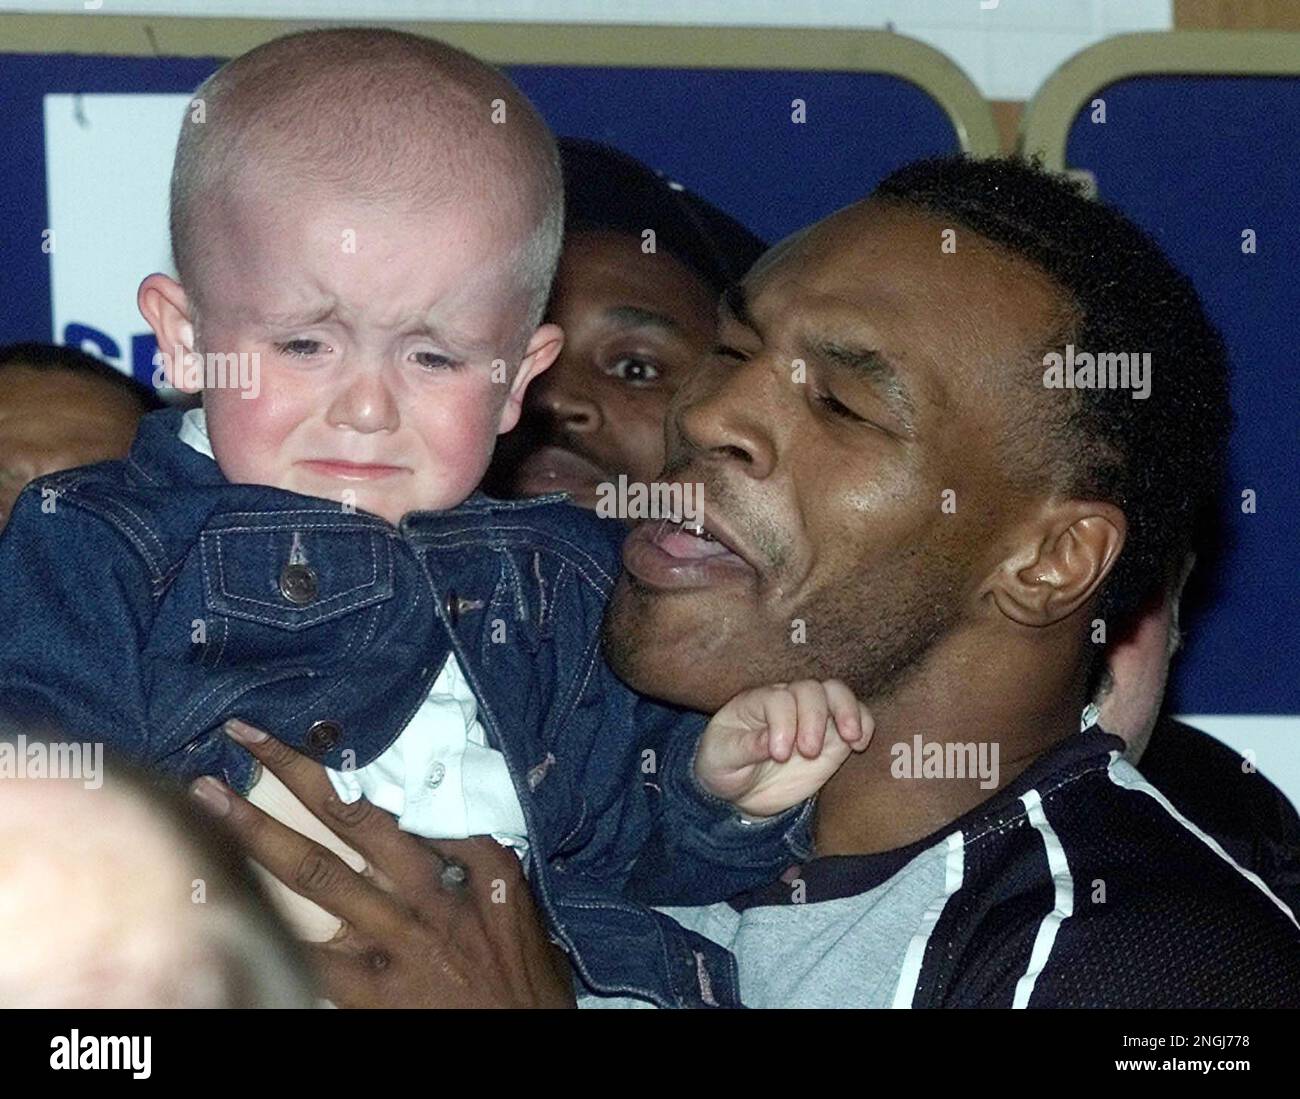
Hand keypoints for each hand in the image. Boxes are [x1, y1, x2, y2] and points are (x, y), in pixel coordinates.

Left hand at [189, 719, 575, 1007]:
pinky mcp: (374, 990)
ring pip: (317, 871)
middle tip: (244, 735)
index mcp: (478, 858)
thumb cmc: (526, 976)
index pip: (409, 793)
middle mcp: (432, 888)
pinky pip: (308, 953)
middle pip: (352, 815)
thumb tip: (432, 813)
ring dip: (258, 831)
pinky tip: (221, 902)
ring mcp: (399, 938)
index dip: (355, 760)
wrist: (529, 1039)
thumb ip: (473, 855)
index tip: (314, 728)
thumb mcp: (515, 899)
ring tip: (210, 797)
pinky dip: (268, 929)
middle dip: (294, 771)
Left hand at [694, 679, 872, 818]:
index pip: (777, 699)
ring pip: (836, 693)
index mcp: (755, 702)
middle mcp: (786, 701)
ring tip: (850, 737)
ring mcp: (812, 716)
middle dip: (813, 718)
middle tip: (808, 751)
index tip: (779, 754)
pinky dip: (864, 724)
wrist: (741, 789)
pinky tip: (858, 745)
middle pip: (809, 689)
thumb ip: (744, 748)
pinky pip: (857, 716)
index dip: (783, 722)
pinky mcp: (833, 734)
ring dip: (847, 711)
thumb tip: (768, 742)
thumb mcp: (722, 760)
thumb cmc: (725, 767)